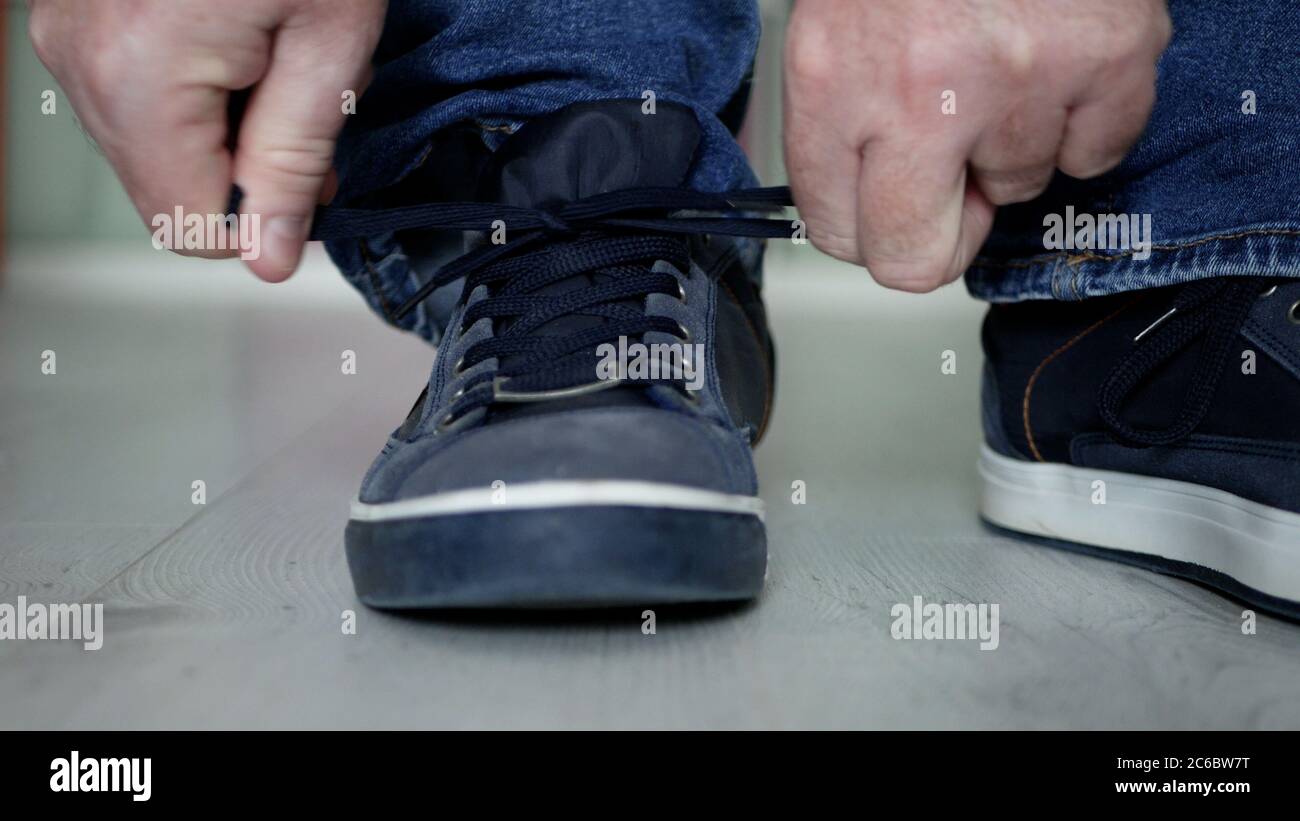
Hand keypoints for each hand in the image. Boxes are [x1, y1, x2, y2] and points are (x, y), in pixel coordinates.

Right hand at [29, 0, 385, 280]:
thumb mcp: (329, 47)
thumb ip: (291, 161)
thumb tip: (265, 256)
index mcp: (139, 73)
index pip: (189, 222)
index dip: (262, 218)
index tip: (310, 176)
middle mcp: (79, 57)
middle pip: (162, 188)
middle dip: (245, 171)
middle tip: (306, 112)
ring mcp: (65, 31)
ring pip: (149, 147)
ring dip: (223, 131)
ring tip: (276, 63)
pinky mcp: (74, 14)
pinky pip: (134, 98)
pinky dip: (194, 93)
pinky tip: (240, 44)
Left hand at [783, 0, 1170, 290]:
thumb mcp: (829, 29)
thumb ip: (837, 124)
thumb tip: (856, 214)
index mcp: (834, 80)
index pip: (838, 235)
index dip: (867, 231)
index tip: (885, 212)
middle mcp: (919, 90)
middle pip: (918, 259)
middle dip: (933, 233)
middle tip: (948, 186)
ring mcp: (1019, 78)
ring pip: (1018, 189)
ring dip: (1009, 143)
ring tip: (1000, 64)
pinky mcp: (1108, 57)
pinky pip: (1095, 153)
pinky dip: (1080, 118)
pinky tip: (1053, 63)